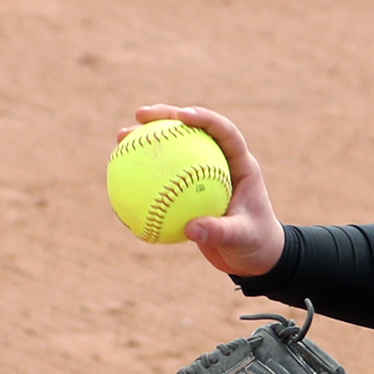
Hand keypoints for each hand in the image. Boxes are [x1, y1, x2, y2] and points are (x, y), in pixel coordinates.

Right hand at [122, 104, 287, 276]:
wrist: (253, 258)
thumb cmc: (256, 244)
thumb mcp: (242, 239)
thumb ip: (219, 232)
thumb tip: (190, 228)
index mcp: (240, 165)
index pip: (224, 132)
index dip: (204, 118)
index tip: (180, 116)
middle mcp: (220, 162)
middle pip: (192, 130)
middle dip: (166, 116)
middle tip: (140, 115)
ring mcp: (202, 174)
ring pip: (172, 150)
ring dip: (146, 140)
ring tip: (120, 138)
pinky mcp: (188, 190)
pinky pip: (162, 179)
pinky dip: (142, 177)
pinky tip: (117, 179)